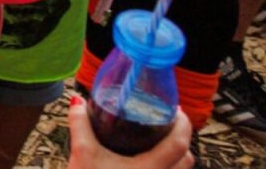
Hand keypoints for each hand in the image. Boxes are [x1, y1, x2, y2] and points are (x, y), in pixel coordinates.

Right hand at [66, 94, 193, 168]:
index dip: (183, 124)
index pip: (179, 143)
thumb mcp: (83, 153)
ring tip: (159, 143)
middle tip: (167, 124)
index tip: (177, 109)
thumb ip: (80, 125)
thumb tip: (77, 102)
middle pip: (187, 159)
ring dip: (176, 157)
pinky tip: (147, 164)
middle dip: (181, 140)